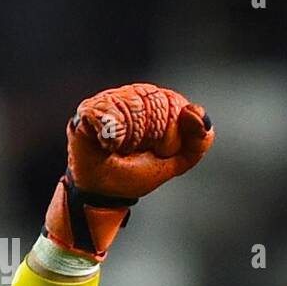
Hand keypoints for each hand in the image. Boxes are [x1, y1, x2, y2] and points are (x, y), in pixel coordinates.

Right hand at [67, 83, 213, 198]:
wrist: (104, 190)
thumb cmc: (136, 173)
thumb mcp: (175, 163)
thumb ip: (197, 143)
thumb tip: (197, 113)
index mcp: (157, 104)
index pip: (175, 104)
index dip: (171, 134)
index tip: (160, 150)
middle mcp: (134, 96)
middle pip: (156, 103)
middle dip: (154, 136)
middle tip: (140, 151)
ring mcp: (111, 99)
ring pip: (135, 106)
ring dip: (133, 137)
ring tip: (123, 148)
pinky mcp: (89, 109)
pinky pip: (108, 112)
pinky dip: (113, 135)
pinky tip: (110, 145)